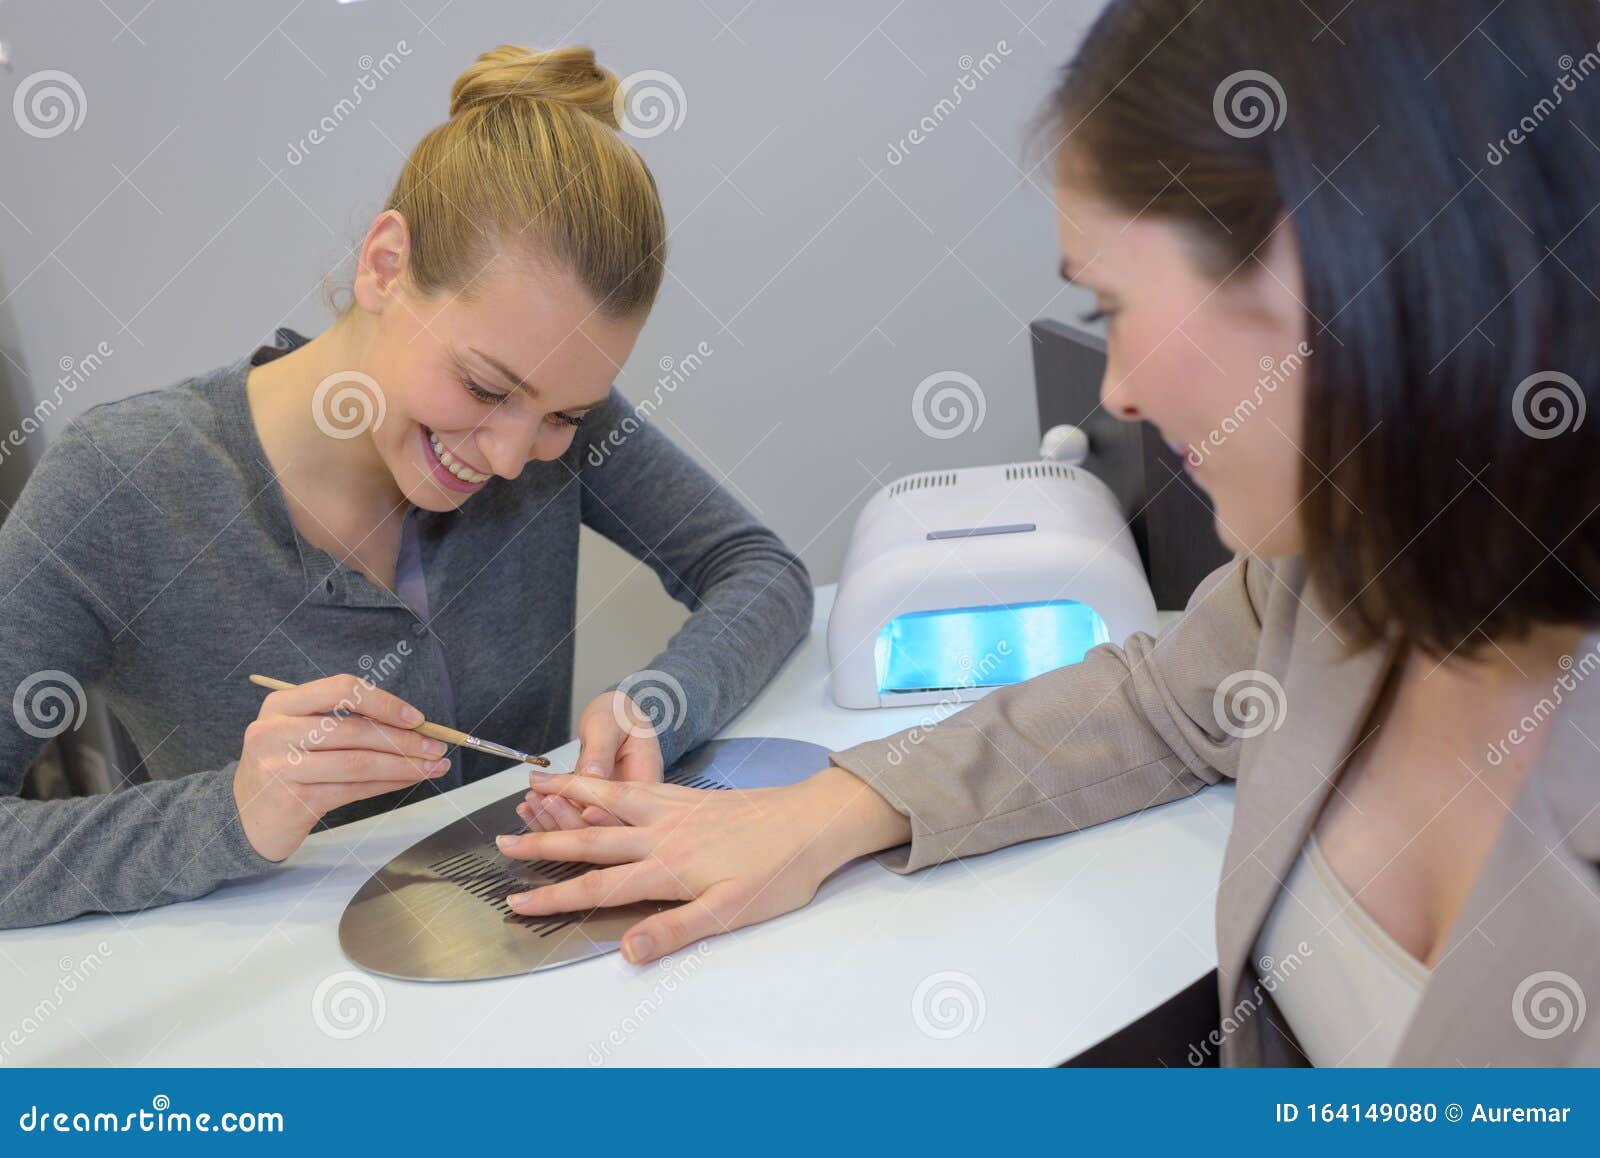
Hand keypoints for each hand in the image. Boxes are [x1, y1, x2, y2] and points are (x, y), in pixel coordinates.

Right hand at [233, 674, 449, 861]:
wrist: (243, 817)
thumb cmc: (285, 768)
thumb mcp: (302, 735)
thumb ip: (346, 724)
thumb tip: (413, 725)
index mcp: (281, 705)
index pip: (340, 689)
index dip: (383, 701)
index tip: (416, 717)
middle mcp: (275, 731)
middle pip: (354, 730)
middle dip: (404, 739)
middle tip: (436, 746)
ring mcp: (280, 766)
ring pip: (358, 762)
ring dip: (404, 764)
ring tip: (432, 765)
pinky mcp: (293, 799)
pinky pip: (353, 789)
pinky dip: (387, 784)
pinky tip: (408, 780)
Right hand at [496, 765, 911, 963]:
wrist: (813, 821)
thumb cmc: (779, 871)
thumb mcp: (732, 913)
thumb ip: (676, 930)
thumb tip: (627, 951)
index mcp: (667, 868)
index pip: (597, 886)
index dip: (553, 897)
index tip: (515, 901)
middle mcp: (662, 833)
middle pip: (590, 840)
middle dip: (543, 843)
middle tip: (501, 842)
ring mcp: (673, 809)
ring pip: (607, 801)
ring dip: (567, 794)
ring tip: (533, 788)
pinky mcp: (688, 795)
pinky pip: (635, 785)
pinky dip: (605, 783)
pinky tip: (595, 781)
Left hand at [520, 689, 662, 831]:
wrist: (615, 717)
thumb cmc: (618, 715)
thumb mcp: (609, 726)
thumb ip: (601, 751)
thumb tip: (591, 775)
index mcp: (647, 781)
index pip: (627, 811)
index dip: (599, 815)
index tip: (568, 800)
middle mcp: (633, 804)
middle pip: (604, 829)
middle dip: (568, 819)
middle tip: (542, 798)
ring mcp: (612, 809)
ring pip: (584, 830)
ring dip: (553, 820)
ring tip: (530, 801)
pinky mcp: (593, 810)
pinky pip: (572, 820)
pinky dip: (548, 817)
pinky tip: (529, 808)